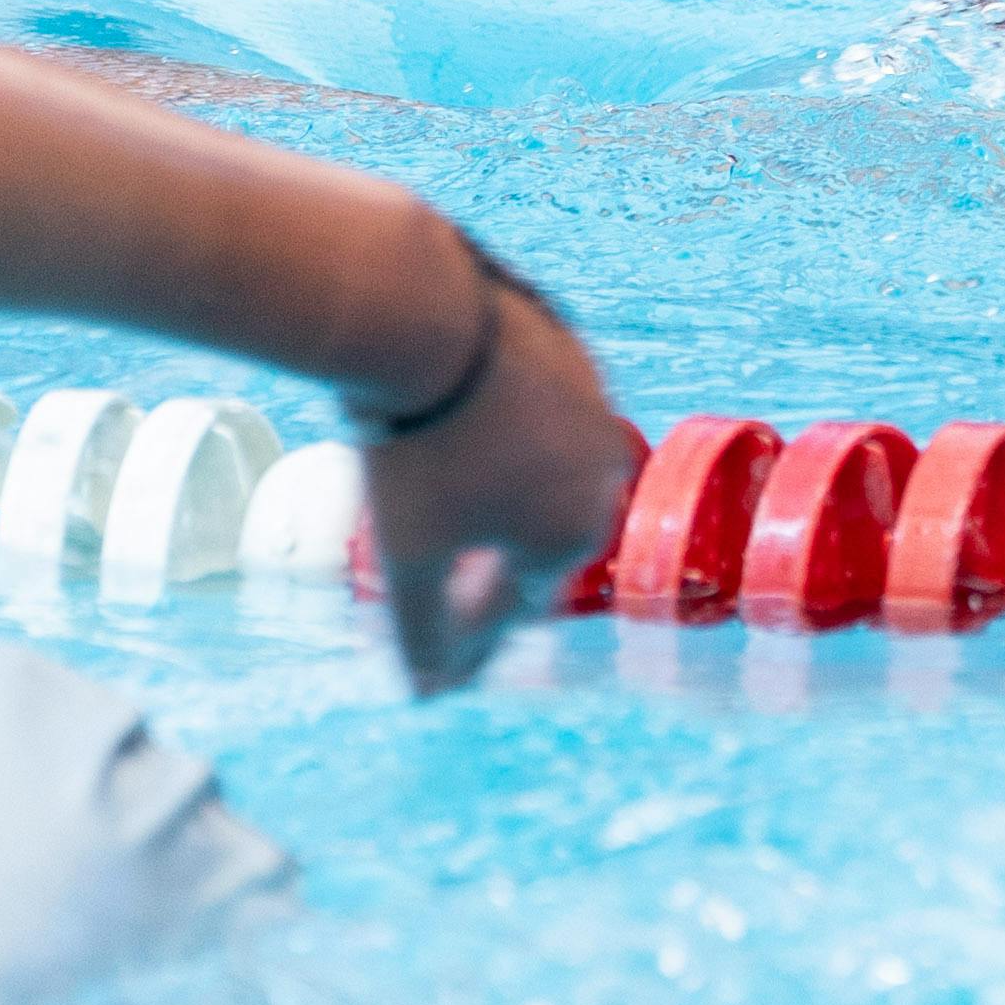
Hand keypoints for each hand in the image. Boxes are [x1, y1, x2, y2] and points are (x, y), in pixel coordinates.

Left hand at [358, 245, 637, 695]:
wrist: (421, 312)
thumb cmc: (414, 446)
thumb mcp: (404, 553)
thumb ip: (422, 632)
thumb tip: (427, 693)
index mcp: (570, 533)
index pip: (518, 605)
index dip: (470, 632)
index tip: (432, 642)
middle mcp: (600, 473)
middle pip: (538, 536)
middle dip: (487, 561)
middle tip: (437, 572)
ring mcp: (592, 403)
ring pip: (542, 466)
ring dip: (497, 488)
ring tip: (443, 490)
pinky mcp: (570, 346)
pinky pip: (538, 406)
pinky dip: (502, 425)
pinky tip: (458, 423)